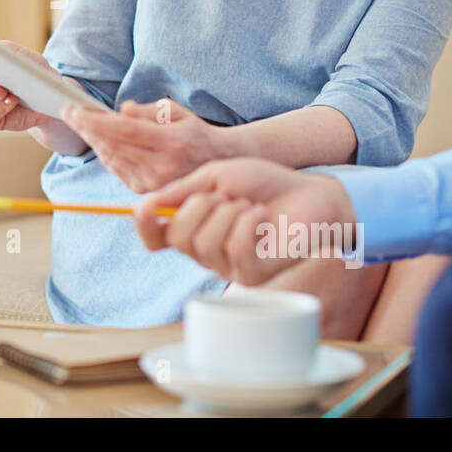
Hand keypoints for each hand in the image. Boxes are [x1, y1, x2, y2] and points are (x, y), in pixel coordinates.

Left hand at [60, 98, 228, 192]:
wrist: (218, 164)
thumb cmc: (195, 133)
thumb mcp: (179, 113)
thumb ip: (150, 111)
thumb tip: (125, 110)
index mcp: (172, 142)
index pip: (125, 130)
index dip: (96, 121)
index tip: (75, 110)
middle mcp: (162, 166)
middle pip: (114, 145)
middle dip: (87, 128)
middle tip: (69, 112)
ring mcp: (154, 183)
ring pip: (112, 159)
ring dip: (92, 140)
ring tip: (80, 123)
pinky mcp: (147, 191)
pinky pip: (117, 170)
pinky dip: (104, 154)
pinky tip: (97, 140)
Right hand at [133, 157, 355, 283]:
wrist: (308, 194)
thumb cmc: (263, 183)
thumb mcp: (216, 176)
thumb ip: (182, 191)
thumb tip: (143, 205)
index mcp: (192, 224)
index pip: (154, 237)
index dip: (144, 226)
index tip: (145, 208)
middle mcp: (204, 249)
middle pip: (177, 236)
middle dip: (200, 206)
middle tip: (227, 195)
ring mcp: (227, 265)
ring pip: (205, 243)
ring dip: (228, 214)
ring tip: (248, 205)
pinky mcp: (252, 274)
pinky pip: (234, 250)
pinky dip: (247, 225)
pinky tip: (261, 216)